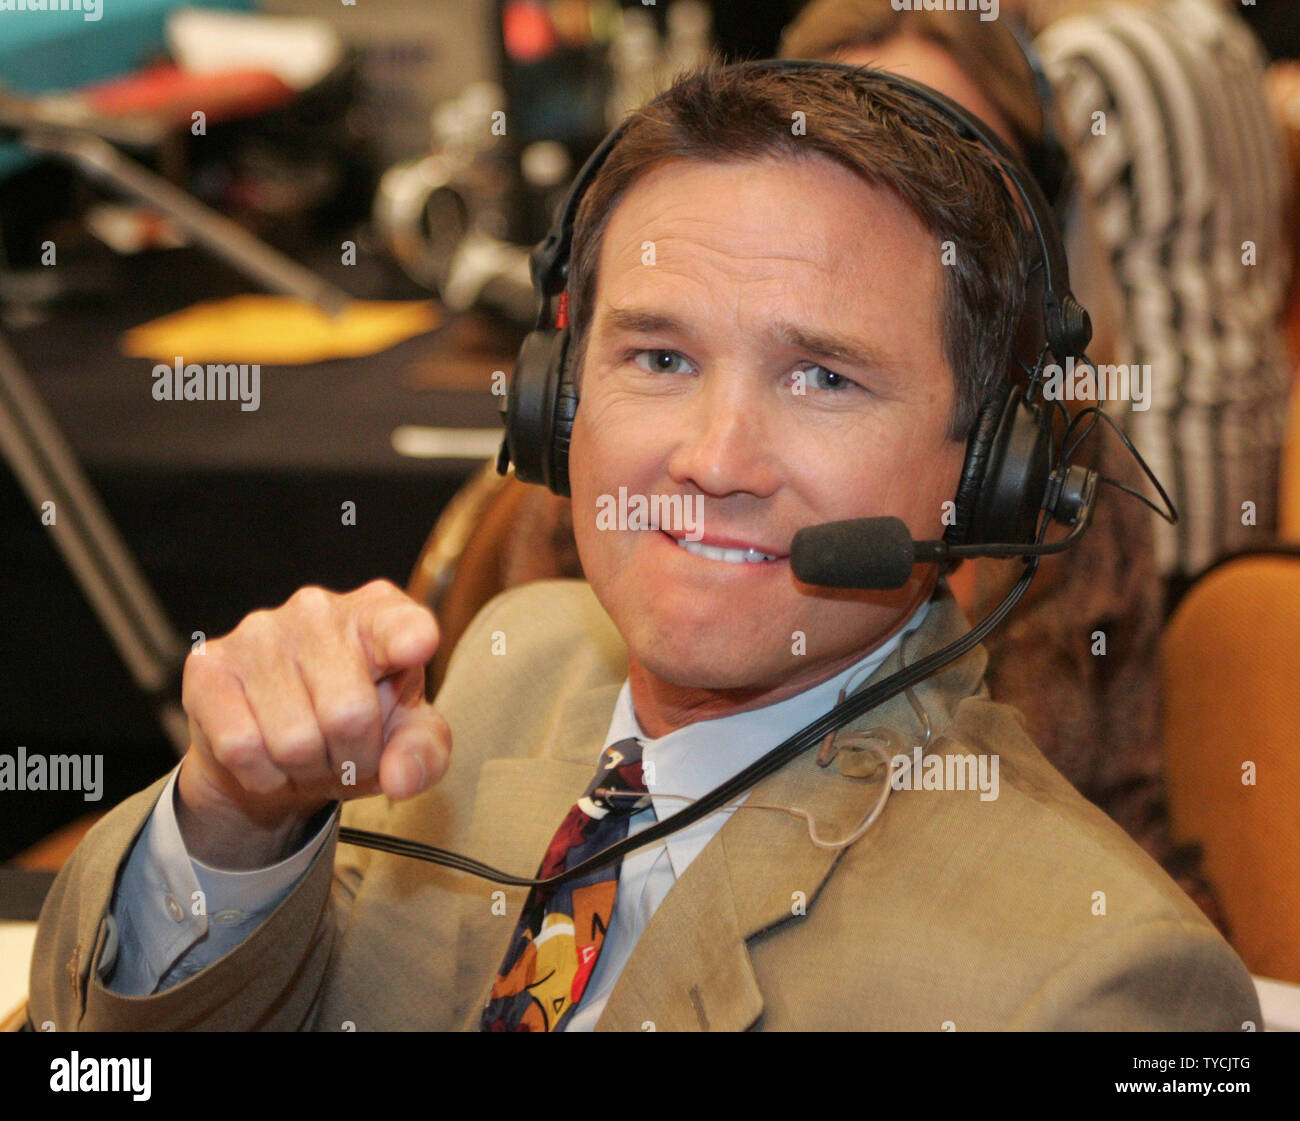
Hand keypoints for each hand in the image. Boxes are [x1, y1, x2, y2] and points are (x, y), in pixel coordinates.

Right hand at [176, 580, 449, 866]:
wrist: (277, 750)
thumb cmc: (355, 727)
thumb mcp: (406, 737)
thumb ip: (424, 752)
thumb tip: (401, 779)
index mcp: (378, 613)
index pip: (399, 623)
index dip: (410, 638)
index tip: (417, 646)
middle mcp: (318, 609)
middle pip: (349, 713)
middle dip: (352, 756)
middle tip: (345, 751)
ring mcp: (258, 632)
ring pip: (294, 740)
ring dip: (307, 768)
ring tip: (307, 751)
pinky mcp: (208, 666)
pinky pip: (241, 747)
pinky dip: (263, 774)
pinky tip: (268, 754)